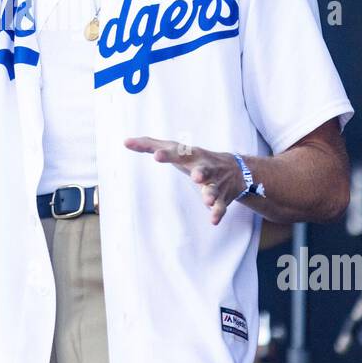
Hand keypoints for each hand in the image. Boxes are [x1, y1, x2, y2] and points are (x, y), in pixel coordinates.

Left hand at [124, 136, 246, 224]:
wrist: (236, 169)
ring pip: (213, 188)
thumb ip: (150, 145)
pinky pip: (221, 206)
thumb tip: (125, 142)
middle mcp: (204, 167)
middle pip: (202, 168)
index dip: (168, 154)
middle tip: (195, 176)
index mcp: (191, 155)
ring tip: (206, 200)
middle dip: (199, 172)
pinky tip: (213, 220)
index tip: (156, 155)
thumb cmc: (195, 158)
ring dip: (210, 193)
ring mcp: (214, 182)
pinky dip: (218, 213)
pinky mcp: (222, 198)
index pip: (179, 152)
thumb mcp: (176, 149)